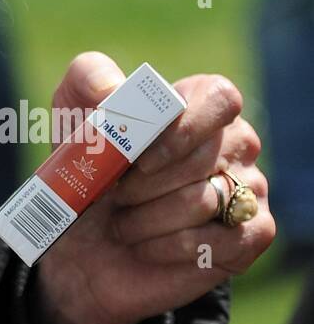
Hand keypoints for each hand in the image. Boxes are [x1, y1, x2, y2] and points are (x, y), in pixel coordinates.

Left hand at [33, 53, 274, 323]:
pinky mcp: (251, 235)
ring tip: (121, 223)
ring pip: (206, 201)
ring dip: (148, 217)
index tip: (139, 158)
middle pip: (203, 156)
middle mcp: (235, 143)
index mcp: (202, 103)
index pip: (219, 98)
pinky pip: (222, 240)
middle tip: (115, 195)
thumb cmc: (89, 165)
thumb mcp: (73, 110)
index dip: (181, 128)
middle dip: (144, 183)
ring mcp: (249, 189)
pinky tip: (145, 245)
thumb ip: (88, 77)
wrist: (84, 241)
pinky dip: (171, 246)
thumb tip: (111, 89)